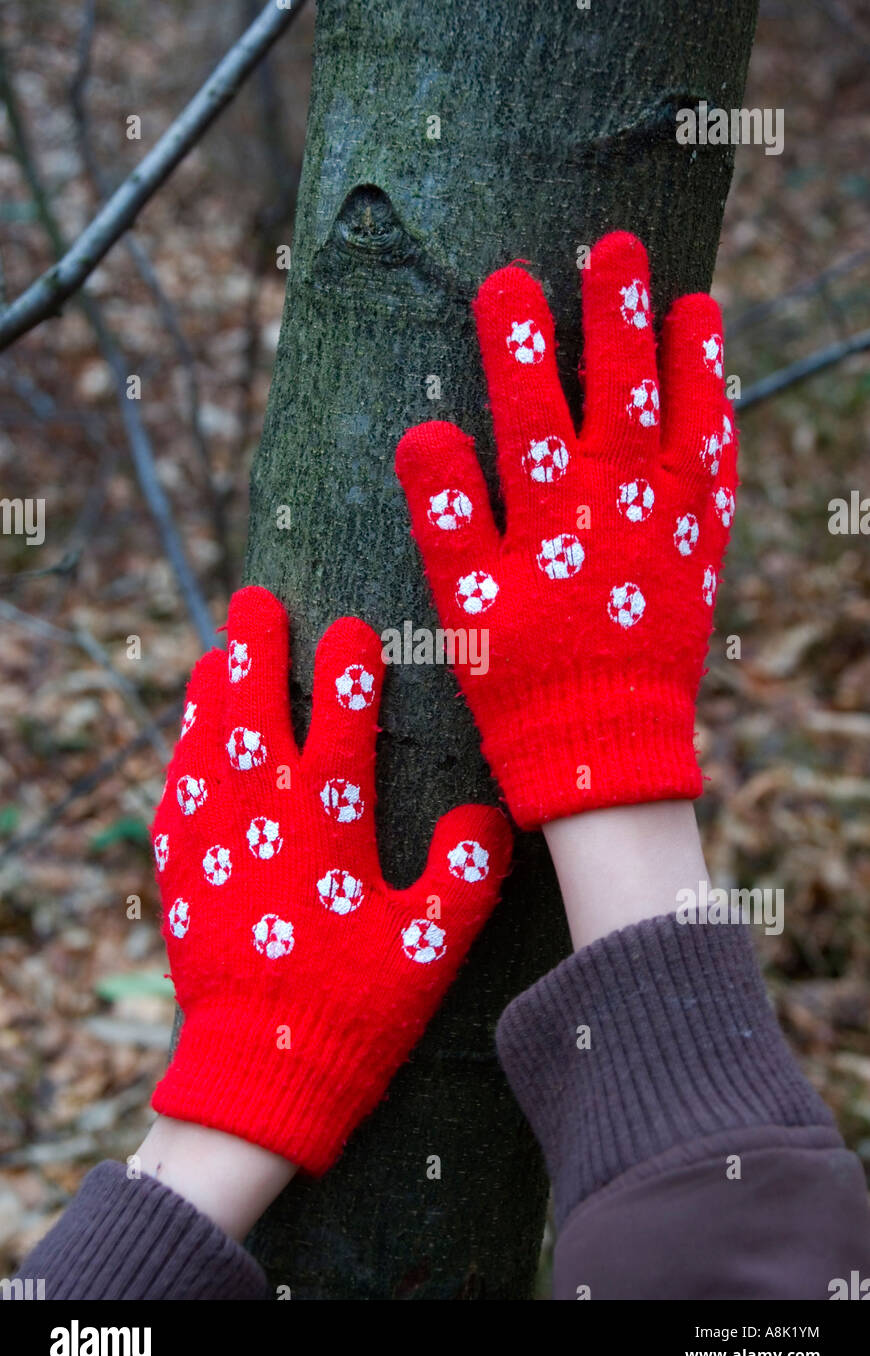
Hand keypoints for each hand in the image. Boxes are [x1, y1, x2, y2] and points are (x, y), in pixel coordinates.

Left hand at [150, 586, 511, 1173]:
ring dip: (211, 694)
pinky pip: (176, 798)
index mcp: (327, 821)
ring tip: (213, 654)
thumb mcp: (431, 944)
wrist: (264, 1072)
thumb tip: (492, 814)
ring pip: (206, 744)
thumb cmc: (356, 1006)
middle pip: (254, 708)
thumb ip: (466, 872)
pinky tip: (188, 748)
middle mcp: (262, 815)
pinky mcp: (184, 876)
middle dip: (256, 648)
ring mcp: (215, 842)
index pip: (342, 719)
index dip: (351, 666)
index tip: (353, 625)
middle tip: (256, 601)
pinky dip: (183, 760)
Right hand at [396, 231, 737, 828]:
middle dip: (615, 314)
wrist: (605, 747)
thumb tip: (422, 431)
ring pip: (685, 419)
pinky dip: (723, 427)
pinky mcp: (702, 551)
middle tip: (617, 248)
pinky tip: (721, 393)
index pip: (529, 404)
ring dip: (688, 356)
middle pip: (620, 388)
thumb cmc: (521, 679)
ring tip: (692, 299)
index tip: (508, 280)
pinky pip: (721, 475)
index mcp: (551, 512)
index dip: (517, 339)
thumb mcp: (464, 606)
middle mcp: (618, 503)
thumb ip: (444, 516)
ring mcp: (669, 523)